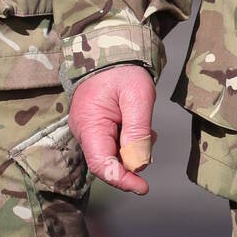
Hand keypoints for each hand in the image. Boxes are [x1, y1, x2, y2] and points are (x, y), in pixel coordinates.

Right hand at [68, 63, 156, 194]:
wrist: (112, 48)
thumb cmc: (123, 70)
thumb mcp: (137, 96)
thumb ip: (138, 130)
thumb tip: (139, 163)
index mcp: (89, 124)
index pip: (101, 164)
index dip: (121, 179)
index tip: (142, 188)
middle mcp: (85, 131)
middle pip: (108, 162)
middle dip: (131, 162)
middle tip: (151, 142)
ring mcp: (90, 128)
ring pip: (113, 154)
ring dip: (133, 149)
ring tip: (148, 129)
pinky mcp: (97, 126)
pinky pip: (114, 143)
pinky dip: (130, 140)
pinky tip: (140, 126)